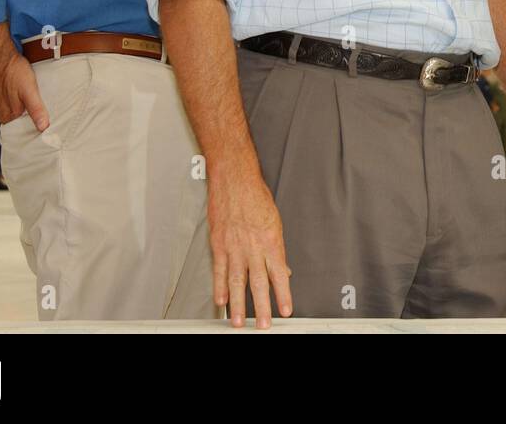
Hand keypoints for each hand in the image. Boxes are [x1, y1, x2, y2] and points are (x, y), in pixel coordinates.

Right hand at [0, 52, 49, 130]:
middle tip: (44, 109)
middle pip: (18, 118)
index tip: (47, 123)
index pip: (22, 128)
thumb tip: (43, 128)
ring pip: (13, 107)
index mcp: (7, 115)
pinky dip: (16, 96)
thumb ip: (36, 110)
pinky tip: (21, 90)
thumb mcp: (30, 91)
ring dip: (23, 104)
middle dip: (29, 114)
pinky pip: (7, 98)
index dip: (34, 125)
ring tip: (34, 98)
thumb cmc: (13, 72)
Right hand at [208, 166, 292, 327]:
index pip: (280, 274)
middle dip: (262, 307)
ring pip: (237, 282)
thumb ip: (277, 249)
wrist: (234, 180)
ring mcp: (234, 247)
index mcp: (271, 241)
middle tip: (264, 324)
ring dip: (239, 304)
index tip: (287, 310)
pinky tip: (221, 301)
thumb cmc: (255, 196)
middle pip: (259, 283)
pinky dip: (219, 287)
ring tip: (239, 321)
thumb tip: (283, 270)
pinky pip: (219, 270)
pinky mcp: (218, 244)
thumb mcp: (275, 221)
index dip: (284, 294)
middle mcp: (253, 246)